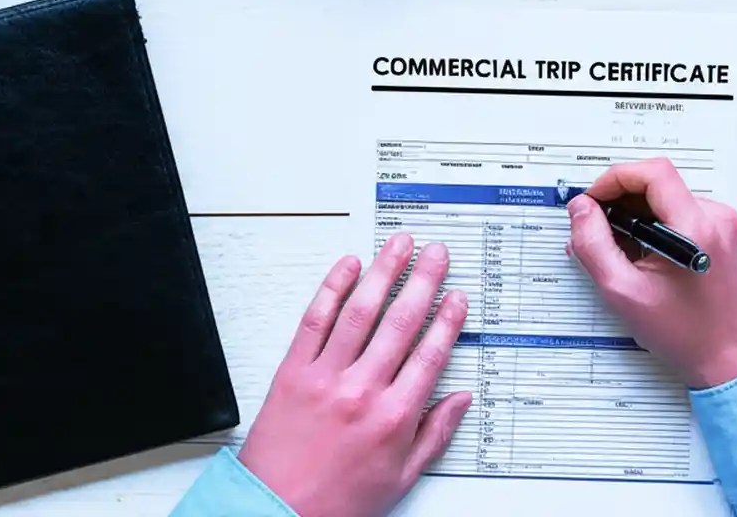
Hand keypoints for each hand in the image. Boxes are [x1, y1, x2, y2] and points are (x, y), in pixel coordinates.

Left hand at [238, 234, 471, 516]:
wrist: (276, 511)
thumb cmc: (336, 501)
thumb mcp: (401, 477)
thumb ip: (435, 434)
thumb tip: (459, 400)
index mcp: (393, 417)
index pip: (430, 355)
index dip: (447, 321)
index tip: (457, 298)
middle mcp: (362, 391)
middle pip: (400, 323)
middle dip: (422, 282)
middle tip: (435, 255)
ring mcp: (325, 378)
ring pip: (360, 312)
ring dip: (383, 273)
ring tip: (398, 246)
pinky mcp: (292, 373)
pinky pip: (315, 321)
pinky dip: (332, 289)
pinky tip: (347, 267)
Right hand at [567, 158, 736, 387]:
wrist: (726, 358)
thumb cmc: (683, 334)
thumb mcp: (622, 291)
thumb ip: (593, 244)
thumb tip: (581, 209)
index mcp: (696, 229)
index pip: (653, 173)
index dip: (615, 178)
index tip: (593, 201)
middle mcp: (716, 219)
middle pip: (658, 183)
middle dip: (621, 200)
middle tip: (598, 229)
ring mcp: (723, 224)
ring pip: (666, 197)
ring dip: (637, 215)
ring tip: (620, 250)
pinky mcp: (723, 232)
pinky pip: (680, 212)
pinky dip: (655, 224)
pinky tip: (643, 254)